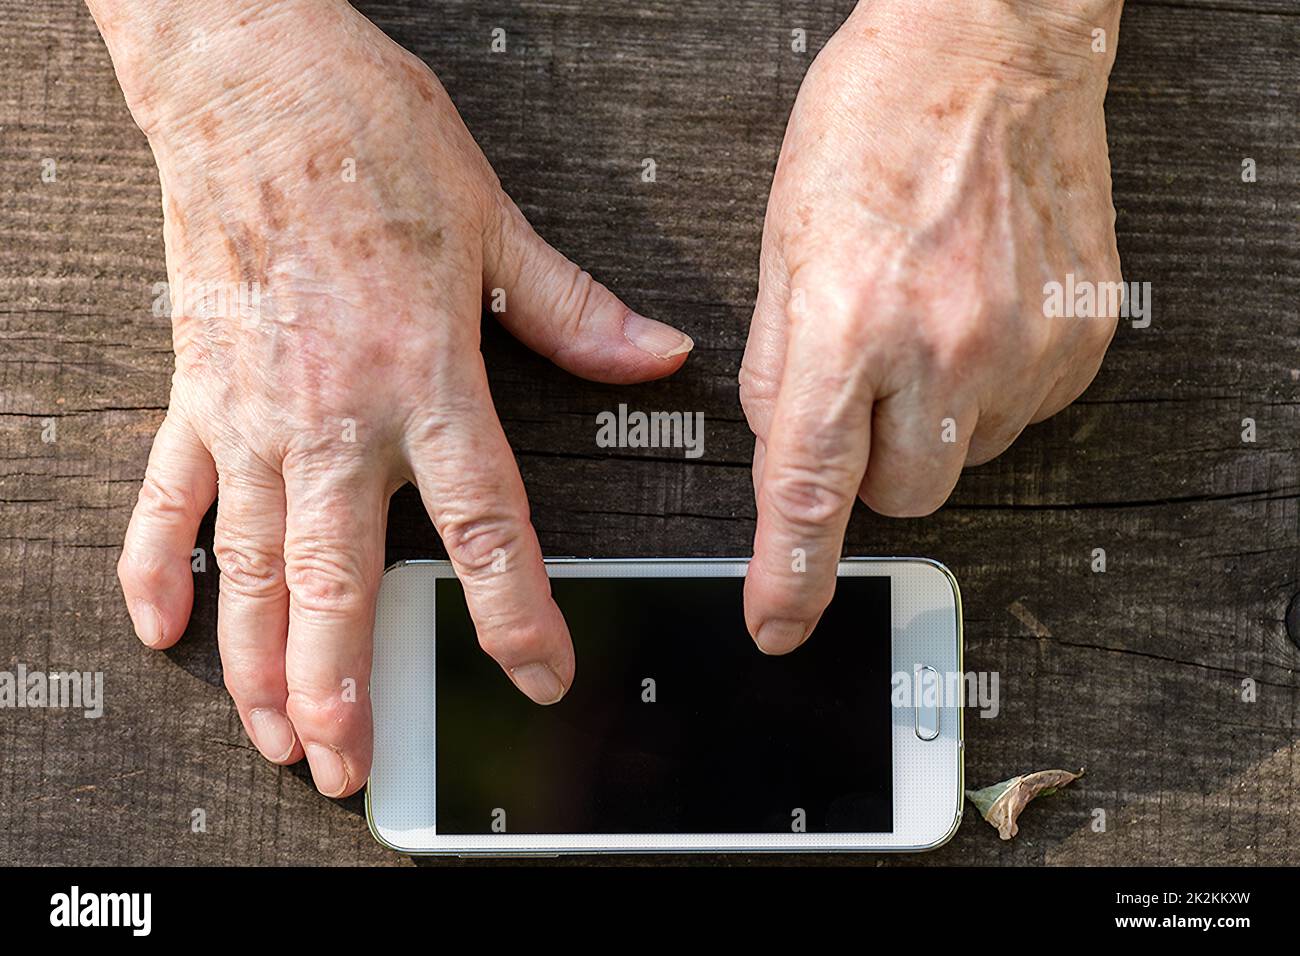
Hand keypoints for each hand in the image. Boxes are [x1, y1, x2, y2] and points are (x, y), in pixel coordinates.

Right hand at [103, 0, 692, 794]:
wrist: (252, 77)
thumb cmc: (368, 138)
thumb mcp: (493, 225)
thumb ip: (575, 312)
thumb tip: (655, 352)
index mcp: (423, 375)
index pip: (484, 525)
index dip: (514, 615)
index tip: (537, 674)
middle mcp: (333, 412)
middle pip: (337, 580)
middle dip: (342, 686)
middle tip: (350, 766)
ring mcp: (250, 409)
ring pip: (248, 565)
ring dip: (254, 662)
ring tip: (272, 736)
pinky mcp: (195, 389)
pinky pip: (166, 496)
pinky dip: (157, 566)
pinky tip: (158, 628)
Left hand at [739, 0, 1122, 652]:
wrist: (989, 50)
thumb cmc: (873, 126)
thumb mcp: (780, 246)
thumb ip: (779, 368)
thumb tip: (787, 457)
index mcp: (849, 319)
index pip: (811, 487)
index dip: (791, 573)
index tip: (781, 626)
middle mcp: (946, 345)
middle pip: (901, 497)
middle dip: (872, 466)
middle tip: (867, 386)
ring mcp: (1024, 347)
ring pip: (964, 462)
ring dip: (934, 423)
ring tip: (924, 326)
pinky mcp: (1080, 342)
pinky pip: (1022, 418)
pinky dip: (988, 389)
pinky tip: (973, 316)